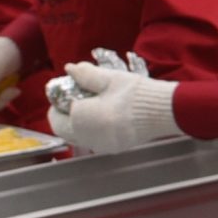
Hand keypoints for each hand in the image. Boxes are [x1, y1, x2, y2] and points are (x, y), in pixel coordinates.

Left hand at [45, 63, 180, 152]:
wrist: (162, 110)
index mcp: (80, 119)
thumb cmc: (134, 93)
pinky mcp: (113, 148)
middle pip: (66, 129)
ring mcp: (99, 145)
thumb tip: (69, 68)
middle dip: (69, 114)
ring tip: (98, 106)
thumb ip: (86, 75)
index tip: (69, 92)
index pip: (55, 116)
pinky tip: (109, 116)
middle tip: (82, 99)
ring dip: (81, 123)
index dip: (58, 103)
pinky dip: (95, 129)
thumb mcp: (109, 78)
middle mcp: (85, 137)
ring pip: (79, 135)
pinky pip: (94, 140)